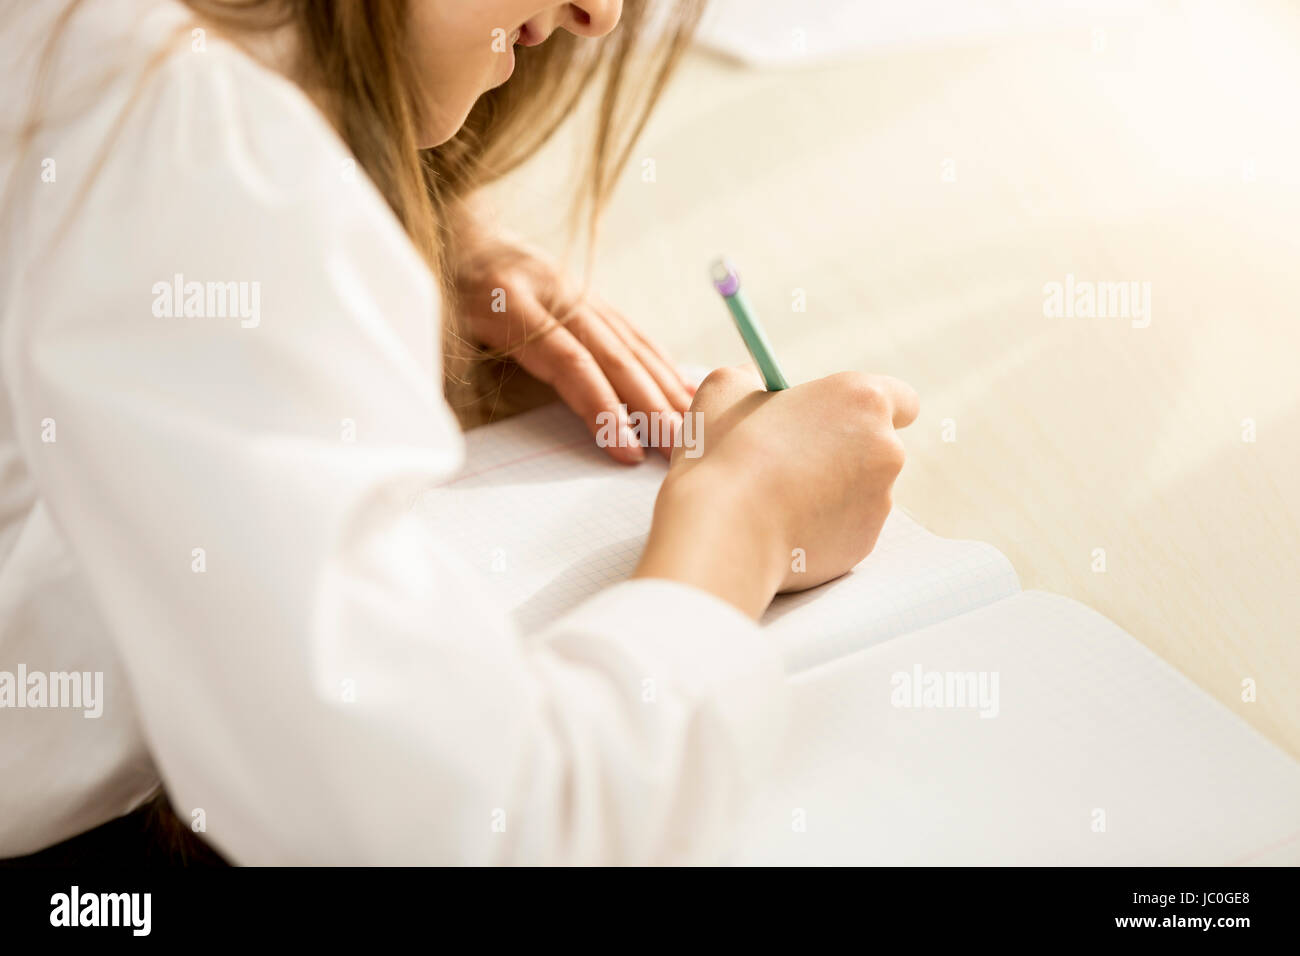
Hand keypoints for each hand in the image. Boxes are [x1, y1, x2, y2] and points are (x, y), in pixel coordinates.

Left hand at [453, 230, 693, 463]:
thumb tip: (450, 433)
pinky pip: (630, 330)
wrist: (449, 216)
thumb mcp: (429, 324)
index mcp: (511, 300)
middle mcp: (553, 290)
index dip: (601, 407)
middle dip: (651, 404)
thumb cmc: (432, 283)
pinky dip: (659, 361)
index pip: (569, 361)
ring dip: (664, 386)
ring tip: (692, 426)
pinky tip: (683, 388)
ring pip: (629, 341)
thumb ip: (446, 370)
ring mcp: (575, 287)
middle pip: (612, 352)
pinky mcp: (585, 291)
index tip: (628, 450)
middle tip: (681, 448)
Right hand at [633, 366, 919, 617]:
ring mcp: (880, 501)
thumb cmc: (725, 453)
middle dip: (844, 452)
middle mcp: (886, 449)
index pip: (901, 400)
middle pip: (877, 447)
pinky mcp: (865, 544)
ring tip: (776, 497)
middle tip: (793, 457)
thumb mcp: (725, 389)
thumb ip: (753, 378)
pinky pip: (846, 528)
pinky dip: (821, 526)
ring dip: (830, 490)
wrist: (725, 534)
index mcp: (861, 399)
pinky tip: (780, 526)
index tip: (838, 416)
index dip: (868, 409)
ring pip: (860, 490)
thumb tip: (756, 383)